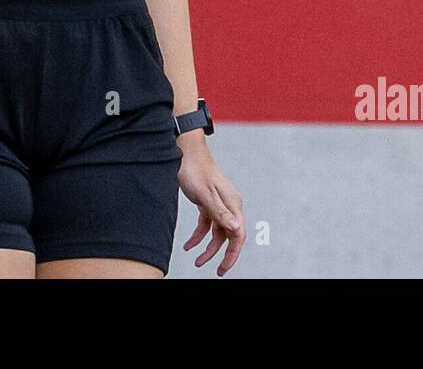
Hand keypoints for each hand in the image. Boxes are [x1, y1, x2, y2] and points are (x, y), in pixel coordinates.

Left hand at [176, 137, 244, 275]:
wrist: (184, 153)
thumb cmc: (195, 170)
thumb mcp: (205, 194)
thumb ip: (220, 211)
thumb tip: (235, 228)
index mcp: (233, 204)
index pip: (238, 234)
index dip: (233, 253)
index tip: (224, 267)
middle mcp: (229, 206)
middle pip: (229, 236)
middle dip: (223, 255)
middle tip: (217, 270)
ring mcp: (219, 205)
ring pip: (217, 233)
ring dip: (207, 248)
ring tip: (196, 261)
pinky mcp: (208, 204)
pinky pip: (206, 225)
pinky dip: (198, 236)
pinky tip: (189, 245)